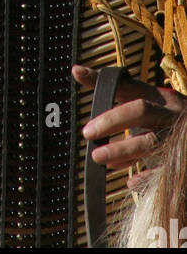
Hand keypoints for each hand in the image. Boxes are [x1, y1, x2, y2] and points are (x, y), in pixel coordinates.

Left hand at [72, 63, 186, 184]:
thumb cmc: (168, 119)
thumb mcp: (150, 102)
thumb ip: (118, 90)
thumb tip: (76, 72)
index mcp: (160, 97)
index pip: (129, 85)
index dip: (103, 80)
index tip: (77, 73)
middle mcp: (170, 112)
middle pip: (140, 110)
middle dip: (112, 121)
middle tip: (87, 133)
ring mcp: (178, 136)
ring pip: (150, 141)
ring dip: (122, 150)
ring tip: (98, 157)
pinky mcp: (183, 159)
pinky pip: (164, 169)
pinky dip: (146, 177)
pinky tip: (130, 182)